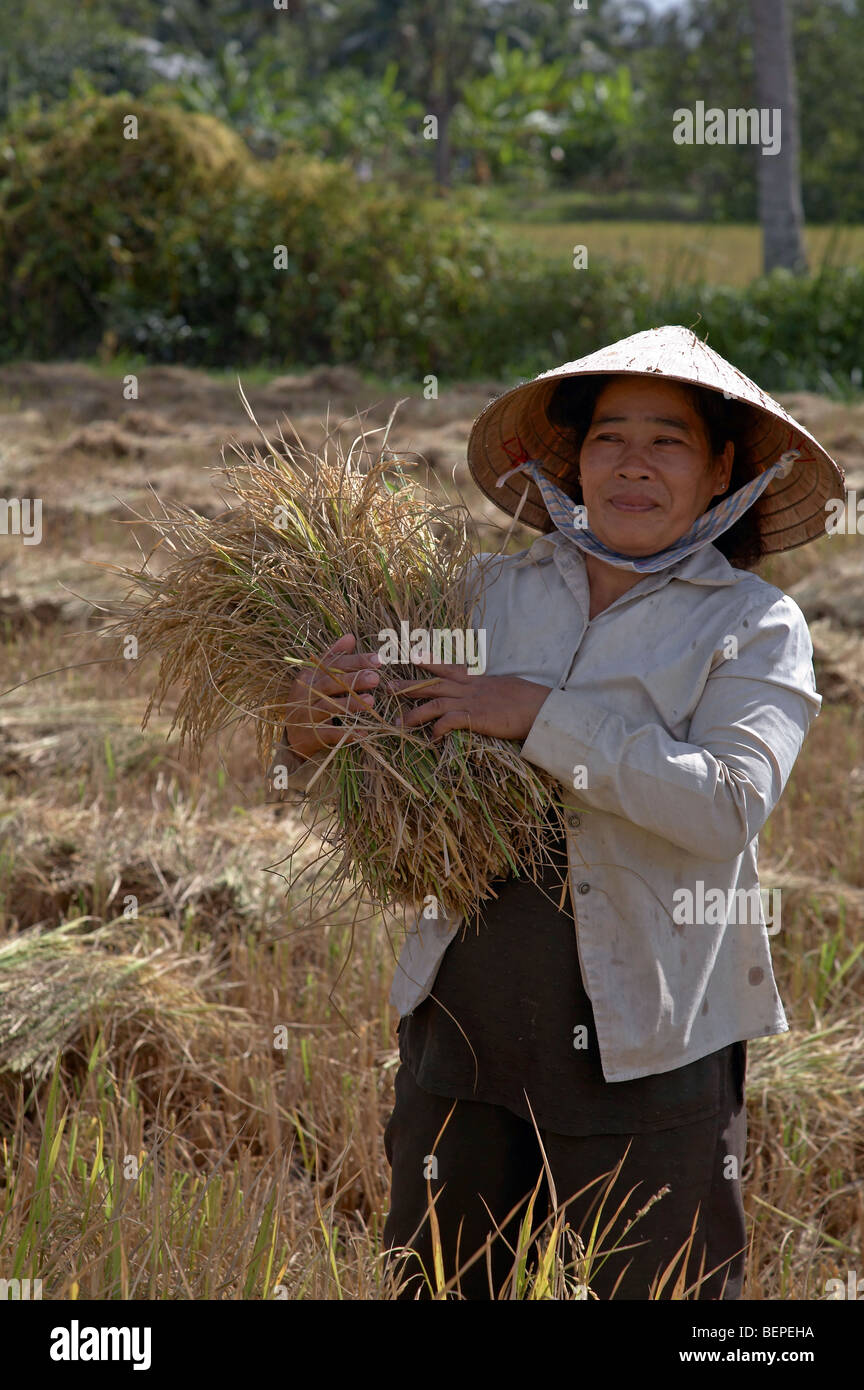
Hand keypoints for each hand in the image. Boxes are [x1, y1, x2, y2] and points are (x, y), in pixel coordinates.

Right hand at [280, 633, 381, 759]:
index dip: (355, 661)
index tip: (378, 659)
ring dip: (350, 704)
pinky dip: (346, 734)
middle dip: (353, 680)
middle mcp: (306, 693)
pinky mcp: (311, 736)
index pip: (333, 664)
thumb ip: (333, 658)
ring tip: (371, 700)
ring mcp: (307, 715)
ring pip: (328, 707)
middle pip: (330, 683)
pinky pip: (330, 734)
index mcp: (309, 676)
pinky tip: (363, 733)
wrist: (292, 739)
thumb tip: (350, 636)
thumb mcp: (316, 678)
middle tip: (376, 677)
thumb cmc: (310, 702)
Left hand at [391, 660, 551, 740]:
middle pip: (432, 683)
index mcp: (476, 678)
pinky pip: (449, 722)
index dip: (428, 660)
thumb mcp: (503, 687)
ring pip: (434, 703)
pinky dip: (437, 729)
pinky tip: (430, 739)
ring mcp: (471, 702)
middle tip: (387, 687)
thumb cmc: (526, 700)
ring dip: (414, 713)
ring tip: (398, 722)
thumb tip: (482, 694)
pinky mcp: (475, 718)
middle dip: (408, 686)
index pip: (447, 666)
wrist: (540, 708)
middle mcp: (469, 687)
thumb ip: (487, 689)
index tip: (410, 656)